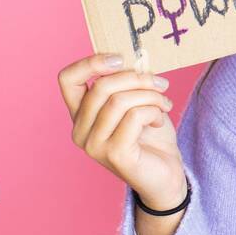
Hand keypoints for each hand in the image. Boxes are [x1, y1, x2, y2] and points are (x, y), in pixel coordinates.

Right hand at [58, 52, 185, 207]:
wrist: (167, 176)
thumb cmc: (151, 138)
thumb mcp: (137, 102)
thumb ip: (126, 84)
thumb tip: (131, 58)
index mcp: (80, 115)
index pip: (67, 79)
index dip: (91, 62)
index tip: (121, 59)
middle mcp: (80, 131)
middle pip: (101, 87)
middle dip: (137, 78)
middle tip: (161, 84)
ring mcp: (94, 146)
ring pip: (119, 101)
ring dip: (150, 96)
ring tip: (165, 104)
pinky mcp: (115, 155)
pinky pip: (134, 117)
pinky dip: (154, 112)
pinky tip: (160, 121)